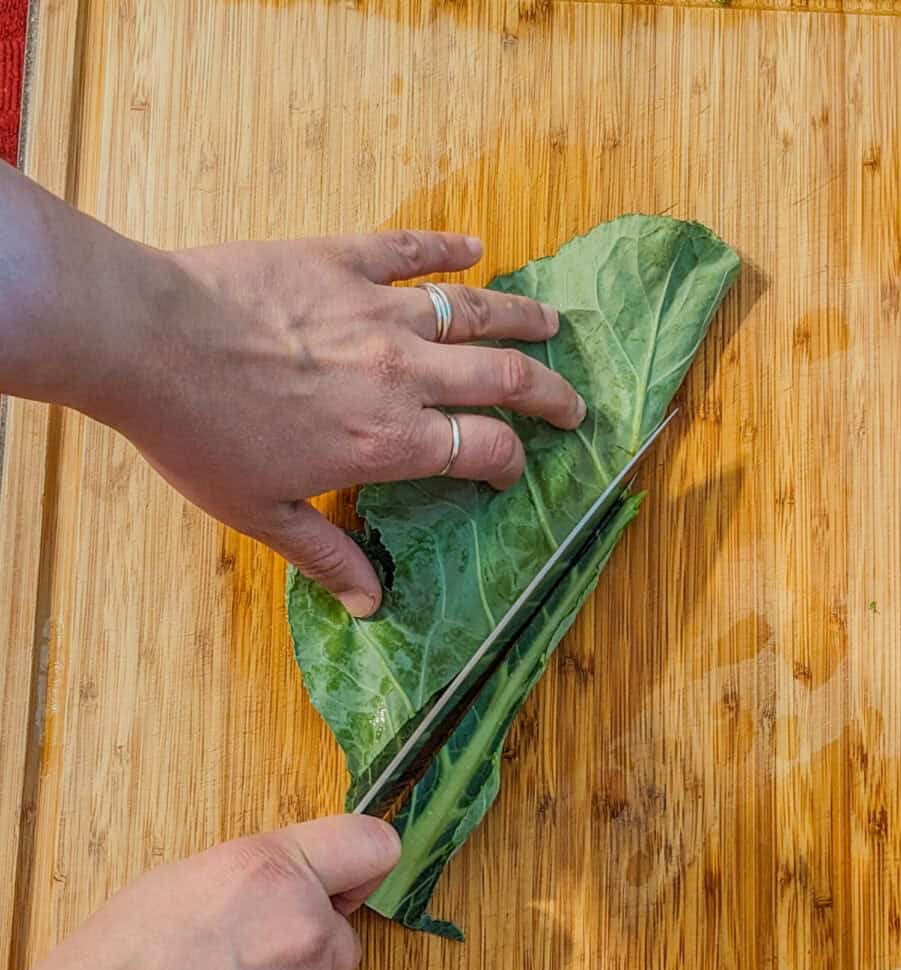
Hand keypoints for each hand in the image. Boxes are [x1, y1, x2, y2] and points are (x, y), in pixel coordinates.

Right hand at [0, 815, 400, 969]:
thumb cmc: (120, 952)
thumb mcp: (198, 875)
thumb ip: (268, 872)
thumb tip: (301, 880)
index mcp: (276, 869)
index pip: (376, 845)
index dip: (361, 860)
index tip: (347, 872)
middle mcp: (301, 927)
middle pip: (344, 931)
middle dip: (312, 935)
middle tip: (253, 941)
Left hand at [94, 230, 584, 616]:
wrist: (144, 341)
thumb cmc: (199, 434)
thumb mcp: (261, 513)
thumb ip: (327, 556)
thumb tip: (370, 605)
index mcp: (387, 440)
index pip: (483, 449)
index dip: (509, 461)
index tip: (512, 467)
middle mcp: (402, 374)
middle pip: (503, 378)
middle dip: (549, 392)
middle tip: (572, 401)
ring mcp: (377, 311)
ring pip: (475, 311)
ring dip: (522, 318)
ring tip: (553, 322)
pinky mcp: (342, 261)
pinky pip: (409, 250)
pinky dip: (446, 247)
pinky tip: (474, 247)